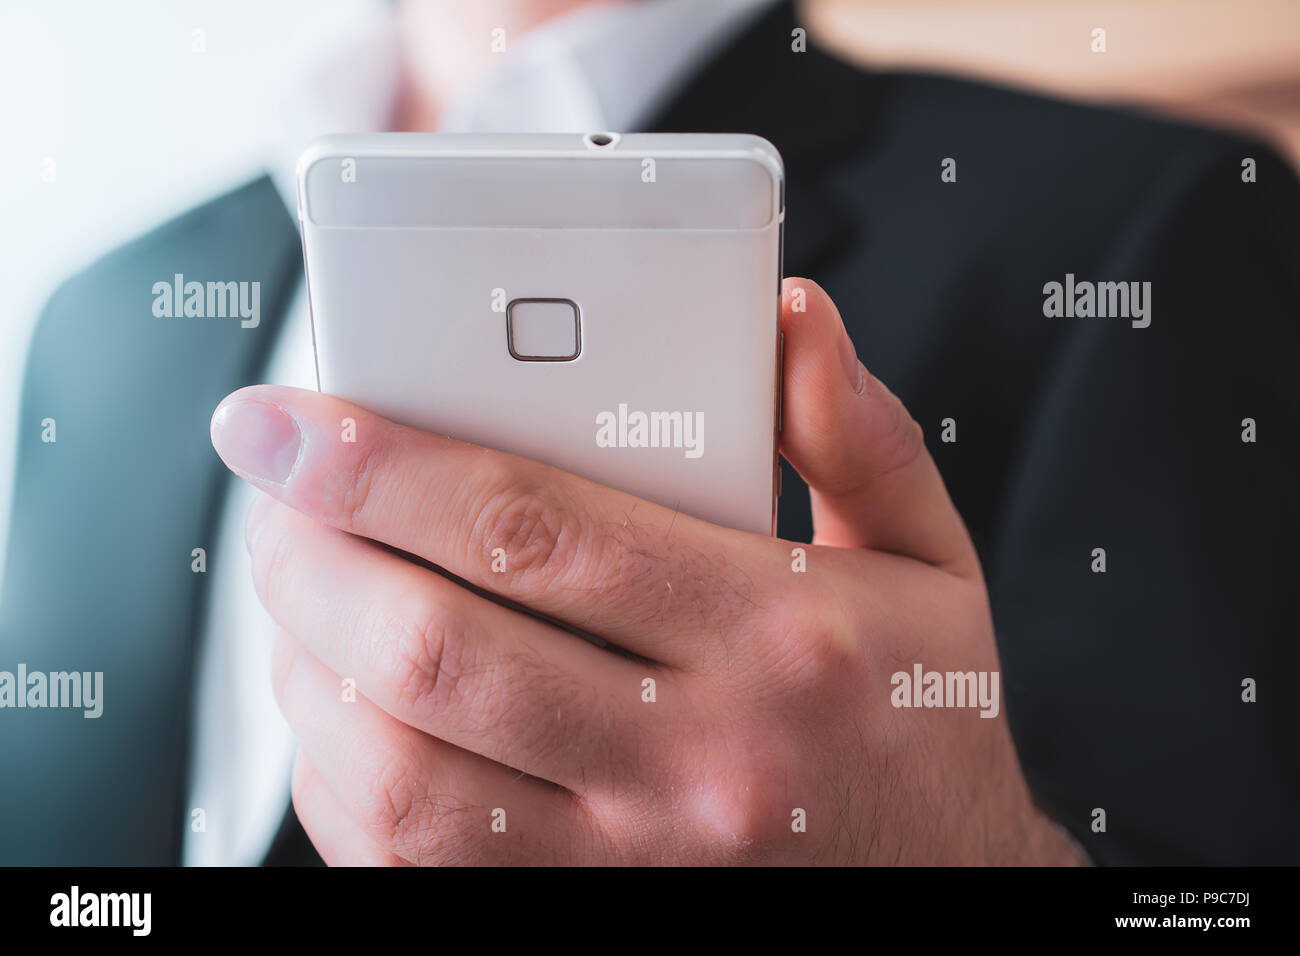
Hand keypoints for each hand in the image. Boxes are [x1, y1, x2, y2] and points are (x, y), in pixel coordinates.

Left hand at [210, 278, 1080, 864]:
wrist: (942, 900)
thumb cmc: (921, 725)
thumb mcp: (929, 563)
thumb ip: (856, 432)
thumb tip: (789, 320)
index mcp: (774, 636)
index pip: (535, 530)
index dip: (382, 464)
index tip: (287, 421)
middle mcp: (691, 758)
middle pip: (435, 649)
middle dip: (308, 556)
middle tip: (273, 494)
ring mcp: (627, 859)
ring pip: (397, 769)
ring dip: (308, 666)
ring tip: (304, 590)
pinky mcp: (576, 915)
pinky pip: (407, 857)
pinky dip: (341, 769)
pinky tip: (352, 702)